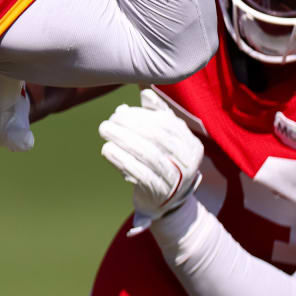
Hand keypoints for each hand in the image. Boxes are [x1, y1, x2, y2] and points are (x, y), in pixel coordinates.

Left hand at [99, 89, 201, 233]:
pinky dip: (122, 159)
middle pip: (158, 138)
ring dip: (123, 140)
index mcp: (191, 145)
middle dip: (130, 126)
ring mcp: (176, 180)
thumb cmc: (162, 162)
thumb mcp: (164, 139)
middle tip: (108, 121)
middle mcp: (189, 162)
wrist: (165, 202)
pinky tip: (107, 149)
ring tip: (104, 131)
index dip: (142, 115)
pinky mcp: (159, 193)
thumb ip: (156, 115)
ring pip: (149, 155)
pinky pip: (140, 174)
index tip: (119, 111)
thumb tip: (145, 92)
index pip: (167, 124)